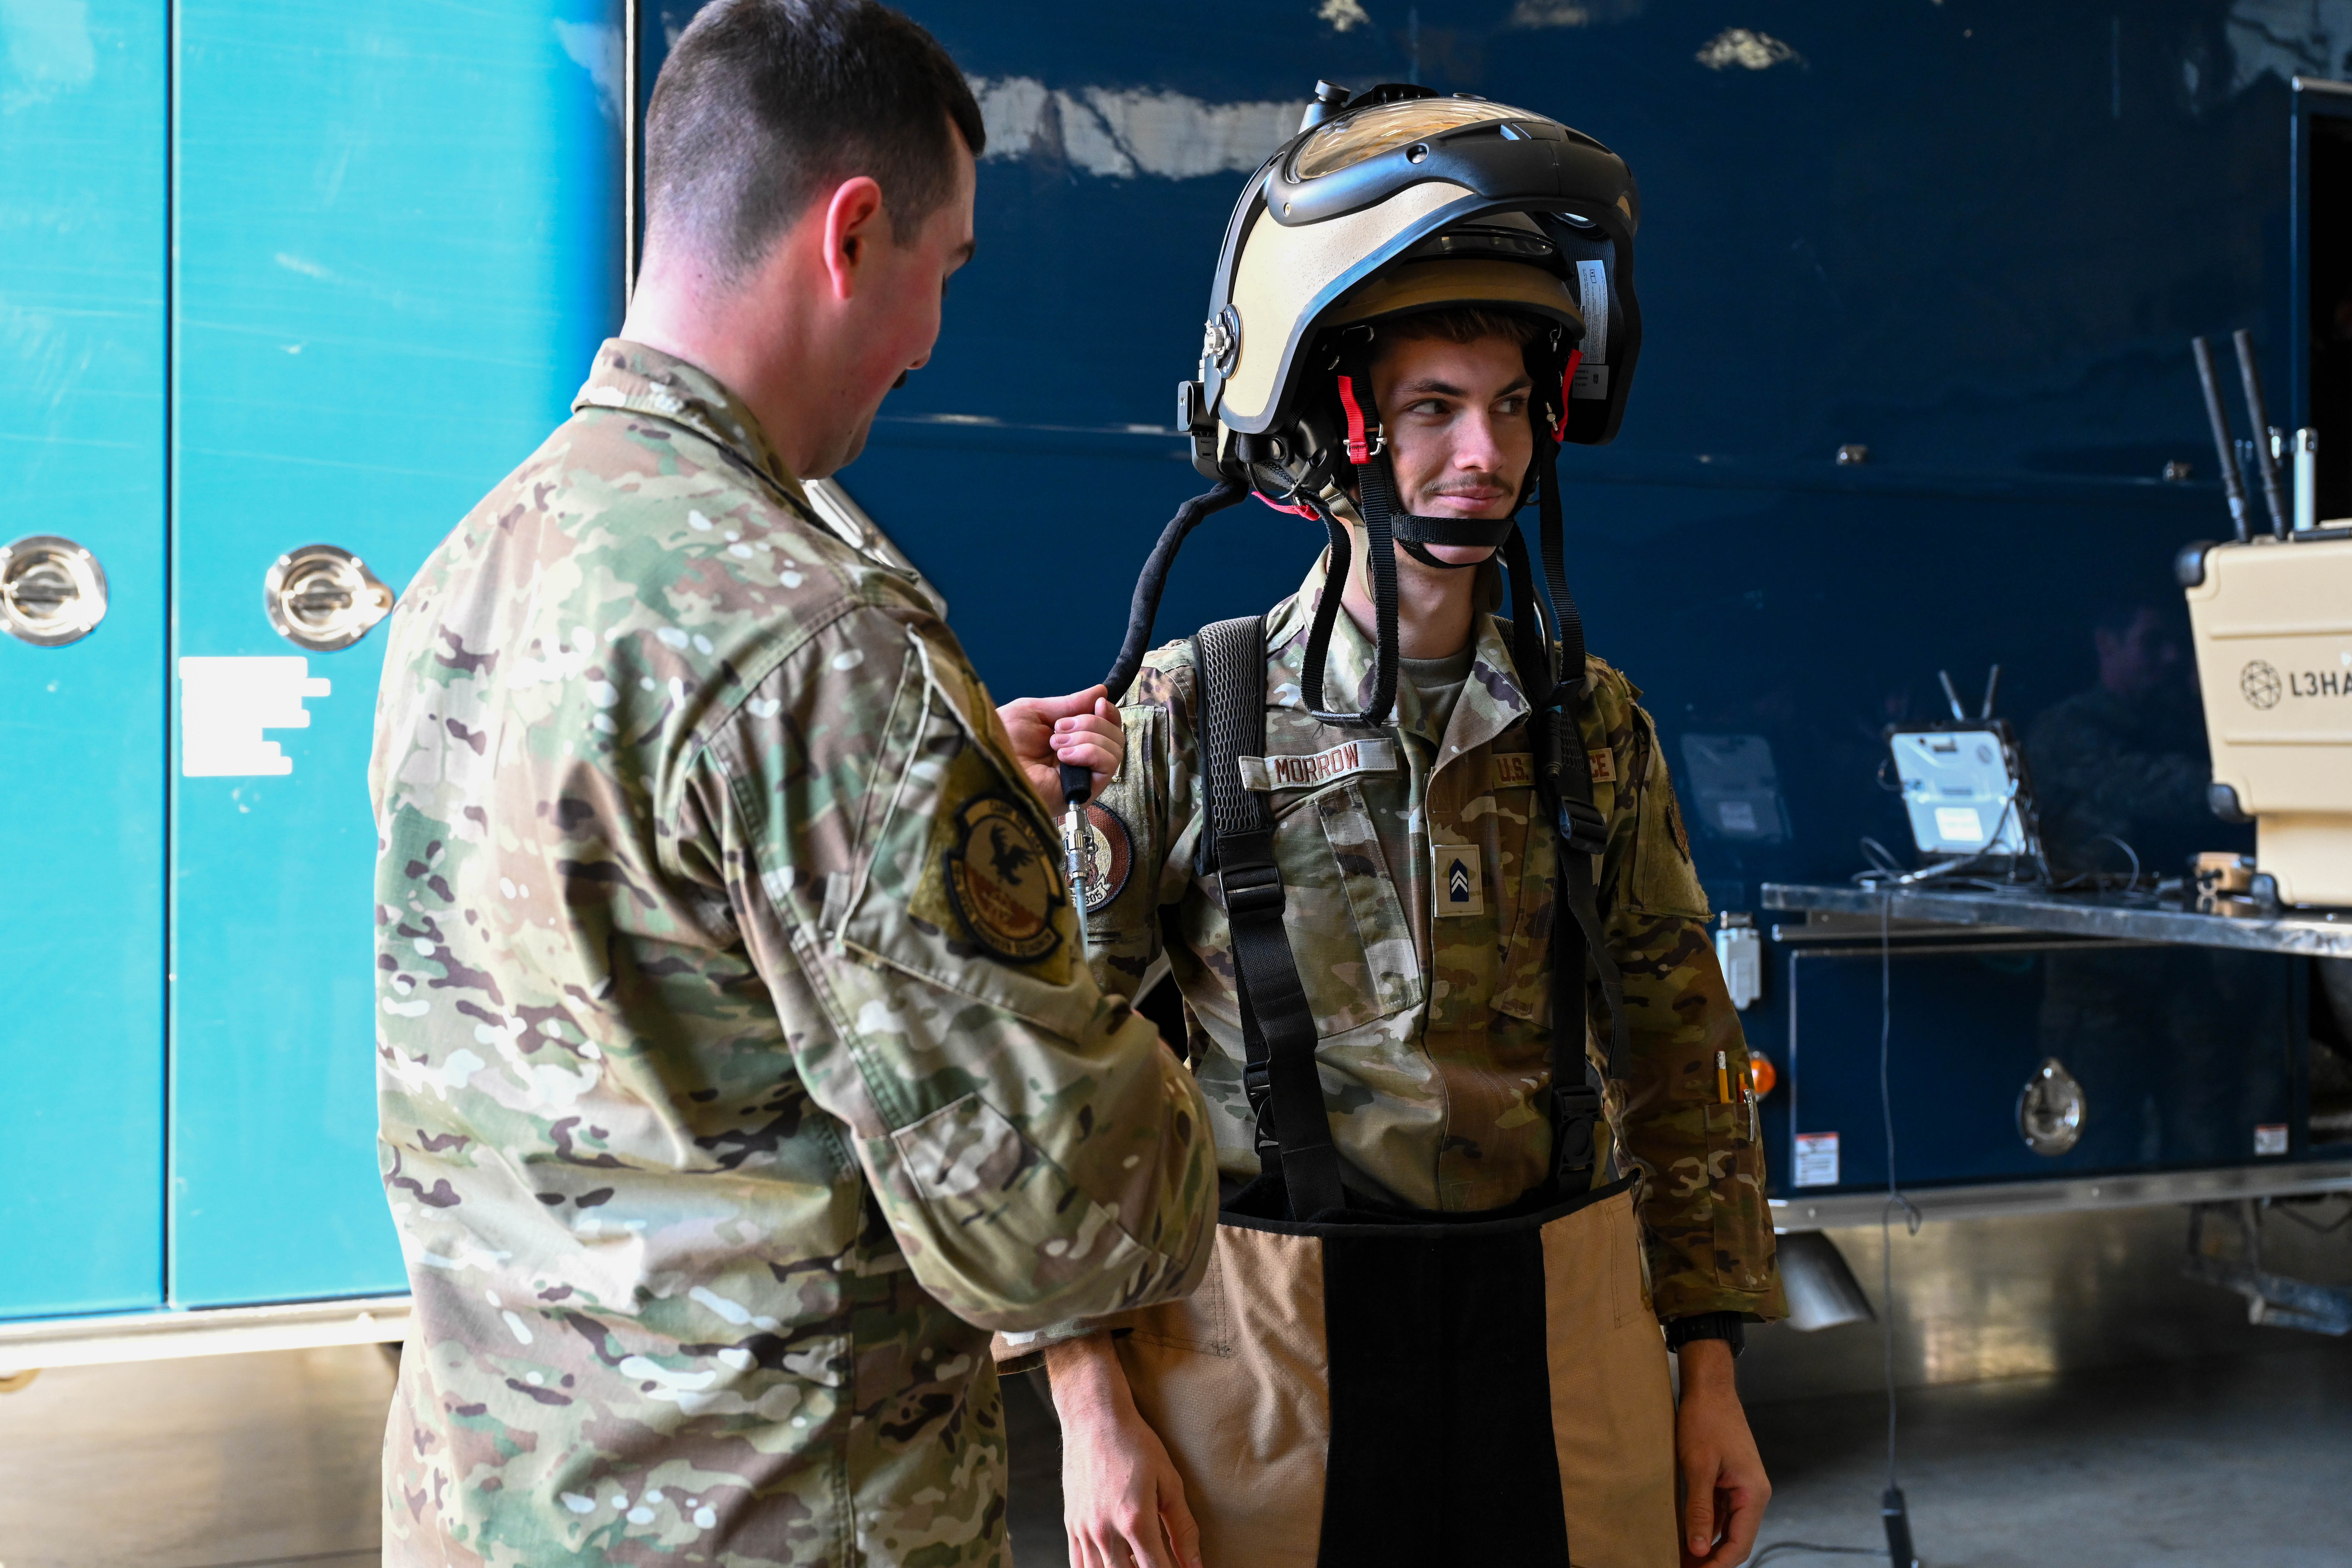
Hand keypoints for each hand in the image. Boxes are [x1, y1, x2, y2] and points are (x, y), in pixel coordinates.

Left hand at [998, 686, 1122, 812]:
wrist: (990, 766)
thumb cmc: (1002, 740)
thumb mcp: (1034, 712)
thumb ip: (1069, 704)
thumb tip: (1101, 691)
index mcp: (1070, 740)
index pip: (1106, 726)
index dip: (1106, 711)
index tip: (1098, 703)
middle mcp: (1080, 759)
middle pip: (1114, 734)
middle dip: (1091, 722)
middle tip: (1060, 728)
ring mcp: (1084, 776)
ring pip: (1115, 748)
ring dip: (1088, 736)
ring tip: (1057, 744)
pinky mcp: (1085, 791)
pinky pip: (1108, 764)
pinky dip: (1090, 752)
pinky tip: (1065, 756)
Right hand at [1045, 1335, 1202, 1567]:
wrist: (1094, 1419)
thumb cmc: (1135, 1445)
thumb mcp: (1170, 1482)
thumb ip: (1183, 1528)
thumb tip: (1195, 1565)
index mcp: (1136, 1521)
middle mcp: (1106, 1531)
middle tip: (1159, 1561)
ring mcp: (1085, 1530)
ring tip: (1137, 1560)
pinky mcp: (1071, 1525)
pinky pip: (1079, 1565)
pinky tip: (1113, 1562)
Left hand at [1675, 1339, 1769, 1567]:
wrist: (1709, 1387)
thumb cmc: (1704, 1421)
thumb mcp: (1698, 1467)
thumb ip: (1700, 1510)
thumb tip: (1699, 1549)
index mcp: (1753, 1494)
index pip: (1739, 1544)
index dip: (1716, 1564)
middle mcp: (1753, 1494)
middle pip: (1736, 1541)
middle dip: (1711, 1559)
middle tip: (1680, 1566)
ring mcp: (1742, 1488)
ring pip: (1728, 1529)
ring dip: (1708, 1545)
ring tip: (1680, 1557)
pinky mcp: (1730, 1481)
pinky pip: (1722, 1513)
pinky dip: (1706, 1527)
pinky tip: (1686, 1535)